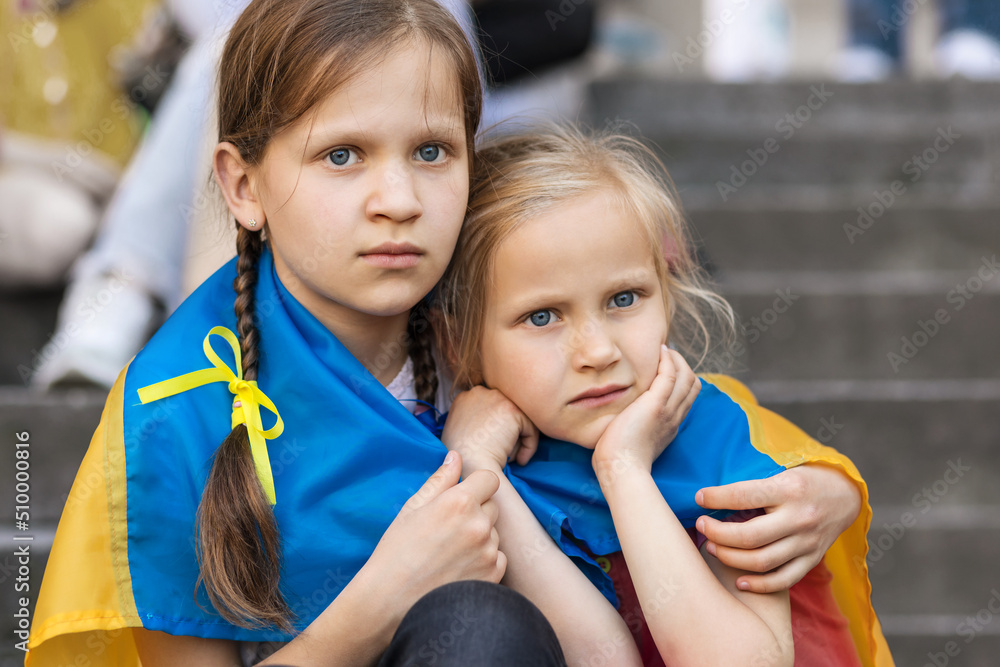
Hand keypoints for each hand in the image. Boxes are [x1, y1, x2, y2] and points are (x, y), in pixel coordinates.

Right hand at [367, 452, 505, 611]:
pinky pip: (497, 557)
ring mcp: (488, 552)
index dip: (476, 485)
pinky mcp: (493, 575)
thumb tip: (456, 457)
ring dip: (480, 537)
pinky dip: (484, 560)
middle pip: (492, 505)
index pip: (490, 479)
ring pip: (493, 533)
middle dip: (476, 511)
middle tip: (449, 529)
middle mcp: (479, 524)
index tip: (463, 495)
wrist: (390, 601)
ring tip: (450, 552)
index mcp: (459, 502)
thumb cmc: (396, 552)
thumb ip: (439, 480)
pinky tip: (459, 568)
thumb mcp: (412, 509)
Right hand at [441, 386, 538, 474]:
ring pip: (518, 419)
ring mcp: (495, 398)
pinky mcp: (511, 409)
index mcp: (464, 398)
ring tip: (510, 458)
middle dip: (508, 433)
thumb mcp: (460, 435)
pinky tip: (519, 460)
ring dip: (517, 440)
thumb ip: (474, 423)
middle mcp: (478, 392)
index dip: (496, 430)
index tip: (497, 448)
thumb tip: (495, 429)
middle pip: (505, 412)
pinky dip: (529, 446)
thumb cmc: (462, 462)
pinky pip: (530, 427)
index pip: (490, 409)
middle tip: (507, 455)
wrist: (470, 470)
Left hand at [593, 346, 699, 477]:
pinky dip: (668, 359)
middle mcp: (674, 417)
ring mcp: (667, 410)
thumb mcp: (635, 440)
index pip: (688, 396)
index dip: (683, 378)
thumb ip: (637, 426)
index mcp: (671, 425)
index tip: (668, 367)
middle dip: (683, 365)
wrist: (621, 470)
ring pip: (686, 376)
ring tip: (664, 350)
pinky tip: (660, 351)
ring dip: (677, 358)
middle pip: (693, 384)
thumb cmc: (620, 459)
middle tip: (667, 354)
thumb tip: (625, 417)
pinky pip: (670, 375)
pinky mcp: (655, 404)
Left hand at [695, 463, 861, 592]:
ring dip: (730, 558)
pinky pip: (783, 580)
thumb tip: (711, 492)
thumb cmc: (804, 479)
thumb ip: (754, 482)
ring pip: (762, 561)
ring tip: (711, 547)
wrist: (846, 495)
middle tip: (700, 526)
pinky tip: (739, 581)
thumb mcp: (783, 469)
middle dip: (717, 533)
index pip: (743, 495)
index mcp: (789, 489)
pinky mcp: (812, 560)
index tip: (698, 498)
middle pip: (749, 536)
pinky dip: (759, 585)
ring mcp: (807, 543)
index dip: (716, 498)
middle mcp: (799, 518)